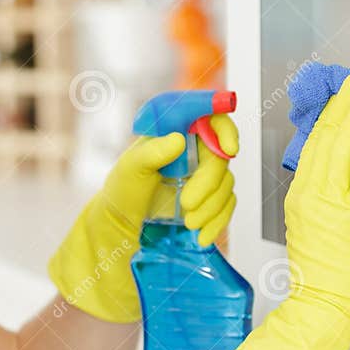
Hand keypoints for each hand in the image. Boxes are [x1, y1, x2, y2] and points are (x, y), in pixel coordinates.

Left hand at [47, 114, 238, 322]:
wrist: (123, 226)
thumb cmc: (122, 191)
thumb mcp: (129, 170)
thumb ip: (151, 152)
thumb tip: (177, 141)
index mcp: (175, 132)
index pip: (208, 115)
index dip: (223, 126)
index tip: (228, 147)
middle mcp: (193, 149)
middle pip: (220, 155)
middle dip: (208, 182)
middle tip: (188, 203)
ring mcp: (204, 174)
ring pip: (227, 182)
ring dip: (212, 206)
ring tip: (187, 222)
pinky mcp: (210, 199)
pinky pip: (227, 205)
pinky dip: (218, 221)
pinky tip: (202, 234)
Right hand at [211, 74, 349, 349]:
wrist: (319, 303)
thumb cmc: (316, 274)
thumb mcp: (307, 229)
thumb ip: (316, 202)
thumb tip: (330, 180)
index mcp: (298, 197)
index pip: (310, 150)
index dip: (322, 121)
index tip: (331, 102)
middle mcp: (308, 194)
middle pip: (321, 141)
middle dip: (335, 108)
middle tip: (345, 85)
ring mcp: (327, 201)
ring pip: (337, 149)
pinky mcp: (347, 212)